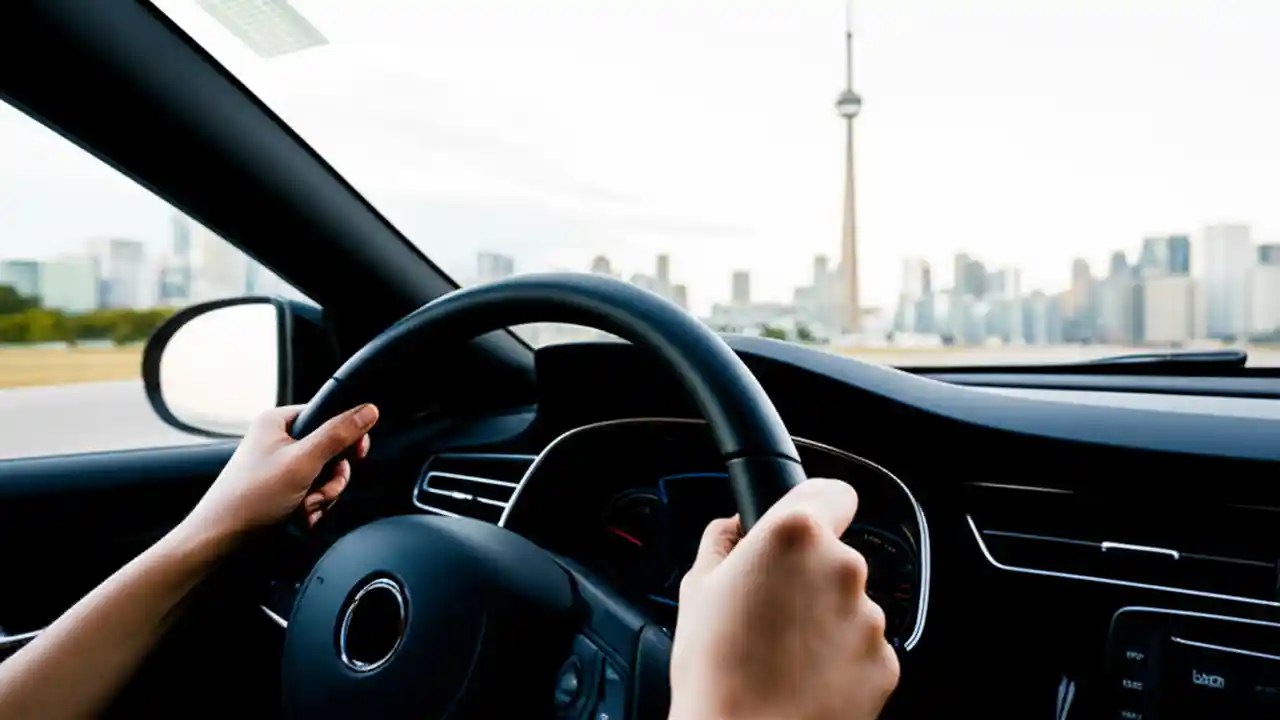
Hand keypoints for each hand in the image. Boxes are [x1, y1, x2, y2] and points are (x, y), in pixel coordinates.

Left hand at [179, 403, 378, 545]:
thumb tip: (368, 411)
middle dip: (331, 478)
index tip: (356, 454)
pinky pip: (314, 494)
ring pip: (326, 477)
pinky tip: (298, 517)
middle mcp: (279, 442)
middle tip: (317, 491)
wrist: (221, 541)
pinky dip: (312, 508)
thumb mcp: (302, 461)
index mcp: (278, 422)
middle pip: (332, 451)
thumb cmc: (249, 499)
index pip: (328, 416)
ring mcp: (281, 469)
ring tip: (303, 508)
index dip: (346, 437)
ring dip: (322, 497)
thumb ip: (338, 435)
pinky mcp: (282, 492)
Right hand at [668, 479, 899, 719]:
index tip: (803, 528)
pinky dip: (840, 658)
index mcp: (795, 535)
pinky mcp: (885, 661)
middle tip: (770, 610)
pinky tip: (803, 677)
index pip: (833, 492)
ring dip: (824, 619)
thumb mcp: (697, 589)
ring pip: (849, 603)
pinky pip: (863, 647)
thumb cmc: (715, 671)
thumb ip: (722, 542)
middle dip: (809, 576)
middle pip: (835, 555)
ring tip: (783, 652)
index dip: (816, 508)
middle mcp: (842, 567)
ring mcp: (868, 617)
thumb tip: (733, 528)